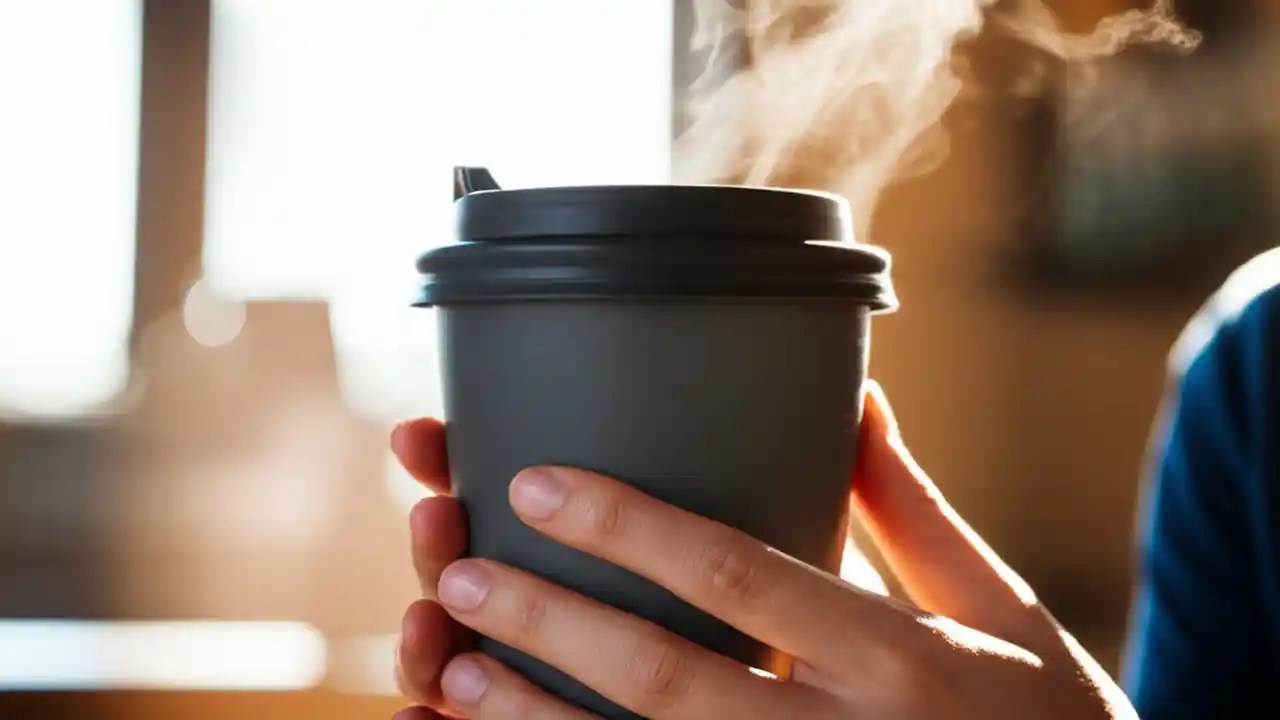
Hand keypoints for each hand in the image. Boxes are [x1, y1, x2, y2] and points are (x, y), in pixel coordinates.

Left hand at [390, 384, 1135, 718]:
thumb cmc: (1046, 719)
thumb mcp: (997, 608)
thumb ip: (912, 510)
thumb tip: (856, 395)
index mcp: (893, 658)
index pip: (740, 578)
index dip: (630, 528)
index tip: (538, 482)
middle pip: (667, 677)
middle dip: (553, 623)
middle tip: (463, 570)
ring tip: (450, 669)